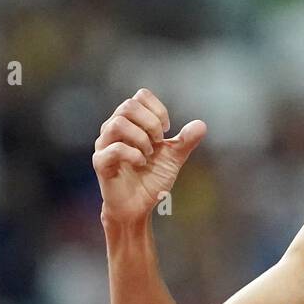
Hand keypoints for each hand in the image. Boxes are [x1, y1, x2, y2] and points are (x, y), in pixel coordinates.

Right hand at [93, 89, 206, 225]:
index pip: (140, 96)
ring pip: (118, 123)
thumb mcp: (173, 158)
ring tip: (149, 154)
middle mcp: (113, 129)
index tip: (167, 130)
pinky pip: (114, 149)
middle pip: (128, 106)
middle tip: (159, 142)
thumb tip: (201, 125)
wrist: (138, 206)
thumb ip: (185, 141)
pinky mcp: (101, 162)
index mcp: (129, 122)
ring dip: (141, 138)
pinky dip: (133, 154)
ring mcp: (104, 145)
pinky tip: (142, 163)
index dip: (158, 110)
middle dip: (151, 123)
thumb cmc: (151, 179)